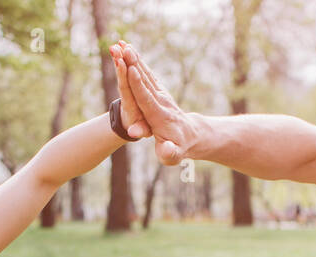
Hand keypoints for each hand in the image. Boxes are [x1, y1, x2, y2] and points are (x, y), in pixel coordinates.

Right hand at [112, 40, 194, 164]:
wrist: (191, 136)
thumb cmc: (178, 148)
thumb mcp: (174, 155)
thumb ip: (169, 153)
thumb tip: (167, 150)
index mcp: (160, 117)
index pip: (147, 99)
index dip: (139, 85)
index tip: (132, 70)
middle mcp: (161, 102)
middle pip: (146, 82)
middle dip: (135, 65)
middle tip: (125, 49)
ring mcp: (161, 95)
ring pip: (146, 74)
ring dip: (136, 59)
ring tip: (124, 44)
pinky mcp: (160, 91)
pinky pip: (148, 74)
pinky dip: (139, 62)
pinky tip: (130, 50)